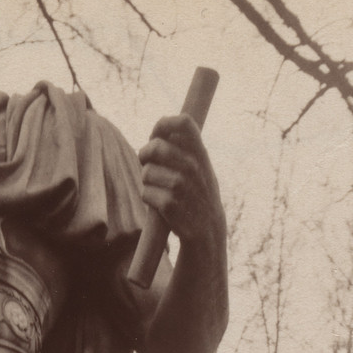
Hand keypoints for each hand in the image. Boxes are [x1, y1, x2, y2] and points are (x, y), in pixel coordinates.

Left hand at [139, 112, 224, 248]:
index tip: (155, 133)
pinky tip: (160, 204)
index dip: (163, 123)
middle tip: (145, 162)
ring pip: (146, 172)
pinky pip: (145, 193)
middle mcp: (192, 167)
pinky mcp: (169, 204)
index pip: (183, 122)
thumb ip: (185, 149)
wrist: (207, 230)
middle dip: (144, 154)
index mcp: (200, 154)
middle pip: (155, 147)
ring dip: (147, 181)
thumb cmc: (199, 194)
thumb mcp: (202, 168)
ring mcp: (180, 186)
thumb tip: (158, 133)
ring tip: (159, 188)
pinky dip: (148, 198)